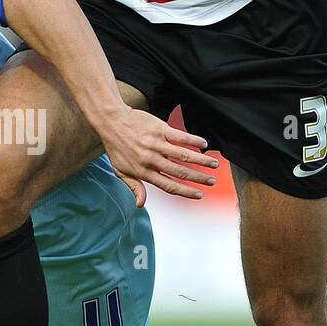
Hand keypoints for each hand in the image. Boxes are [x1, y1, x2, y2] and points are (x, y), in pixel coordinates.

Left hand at [98, 110, 218, 203]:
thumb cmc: (116, 147)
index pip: (168, 185)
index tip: (198, 195)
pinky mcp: (160, 129)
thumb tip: (140, 204)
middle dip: (199, 178)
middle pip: (180, 172)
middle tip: (212, 181)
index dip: (185, 191)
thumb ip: (134, 187)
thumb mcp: (120, 171)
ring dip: (202, 160)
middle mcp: (152, 159)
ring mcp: (157, 144)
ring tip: (215, 164)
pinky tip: (205, 144)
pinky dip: (194, 140)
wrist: (112, 121)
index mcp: (143, 172)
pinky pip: (181, 136)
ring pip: (184, 155)